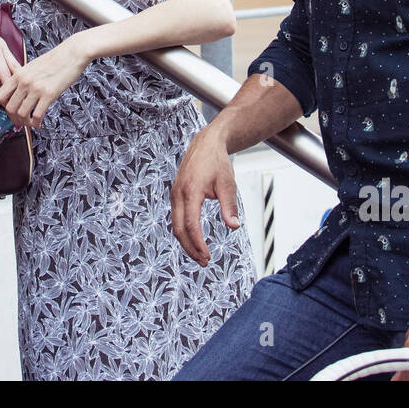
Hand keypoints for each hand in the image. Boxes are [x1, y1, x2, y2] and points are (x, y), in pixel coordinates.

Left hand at [0, 36, 89, 127]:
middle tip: (20, 121)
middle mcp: (25, 81)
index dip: (3, 106)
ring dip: (25, 122)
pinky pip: (37, 115)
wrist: (72, 53)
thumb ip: (23, 78)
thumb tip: (17, 92)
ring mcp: (36, 88)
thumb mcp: (32, 66)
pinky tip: (39, 123)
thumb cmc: (55, 59)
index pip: (0, 95)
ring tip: (30, 123)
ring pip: (22, 113)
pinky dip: (36, 123)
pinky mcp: (49, 94)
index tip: (10, 110)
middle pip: (10, 108)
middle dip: (14, 118)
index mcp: (19, 74)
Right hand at [171, 128, 240, 266]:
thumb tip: (234, 226)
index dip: (198, 243)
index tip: (207, 256)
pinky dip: (183, 232)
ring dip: (186, 242)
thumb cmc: (217, 163)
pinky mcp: (175, 195)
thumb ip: (229, 206)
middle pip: (179, 229)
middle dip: (190, 248)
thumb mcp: (228, 184)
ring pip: (175, 225)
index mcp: (191, 191)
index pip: (191, 224)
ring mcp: (174, 194)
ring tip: (200, 255)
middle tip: (204, 262)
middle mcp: (178, 194)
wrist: (205, 144)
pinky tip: (194, 239)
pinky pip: (176, 218)